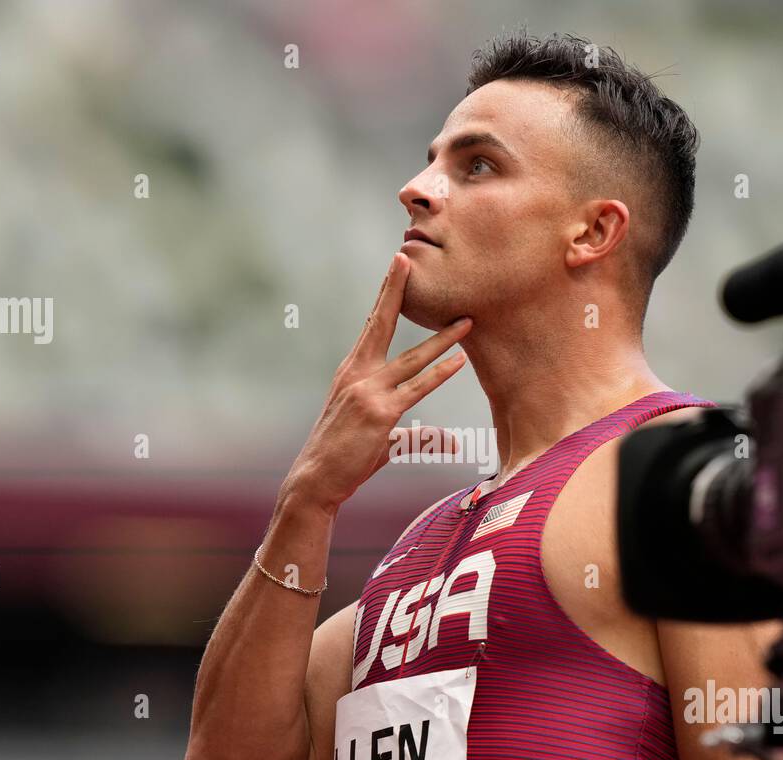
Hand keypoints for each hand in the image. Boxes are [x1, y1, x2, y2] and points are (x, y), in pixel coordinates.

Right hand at [285, 252, 471, 512]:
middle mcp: (357, 374)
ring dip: (442, 339)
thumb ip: (417, 434)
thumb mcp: (381, 438)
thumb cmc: (345, 457)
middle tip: (408, 257)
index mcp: (352, 370)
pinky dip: (439, 375)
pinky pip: (417, 389)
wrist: (316, 479)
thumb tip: (452, 441)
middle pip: (382, 323)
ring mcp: (368, 392)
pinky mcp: (380, 413)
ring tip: (466, 321)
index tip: (397, 266)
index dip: (386, 295)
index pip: (372, 324)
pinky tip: (458, 362)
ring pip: (412, 358)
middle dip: (396, 289)